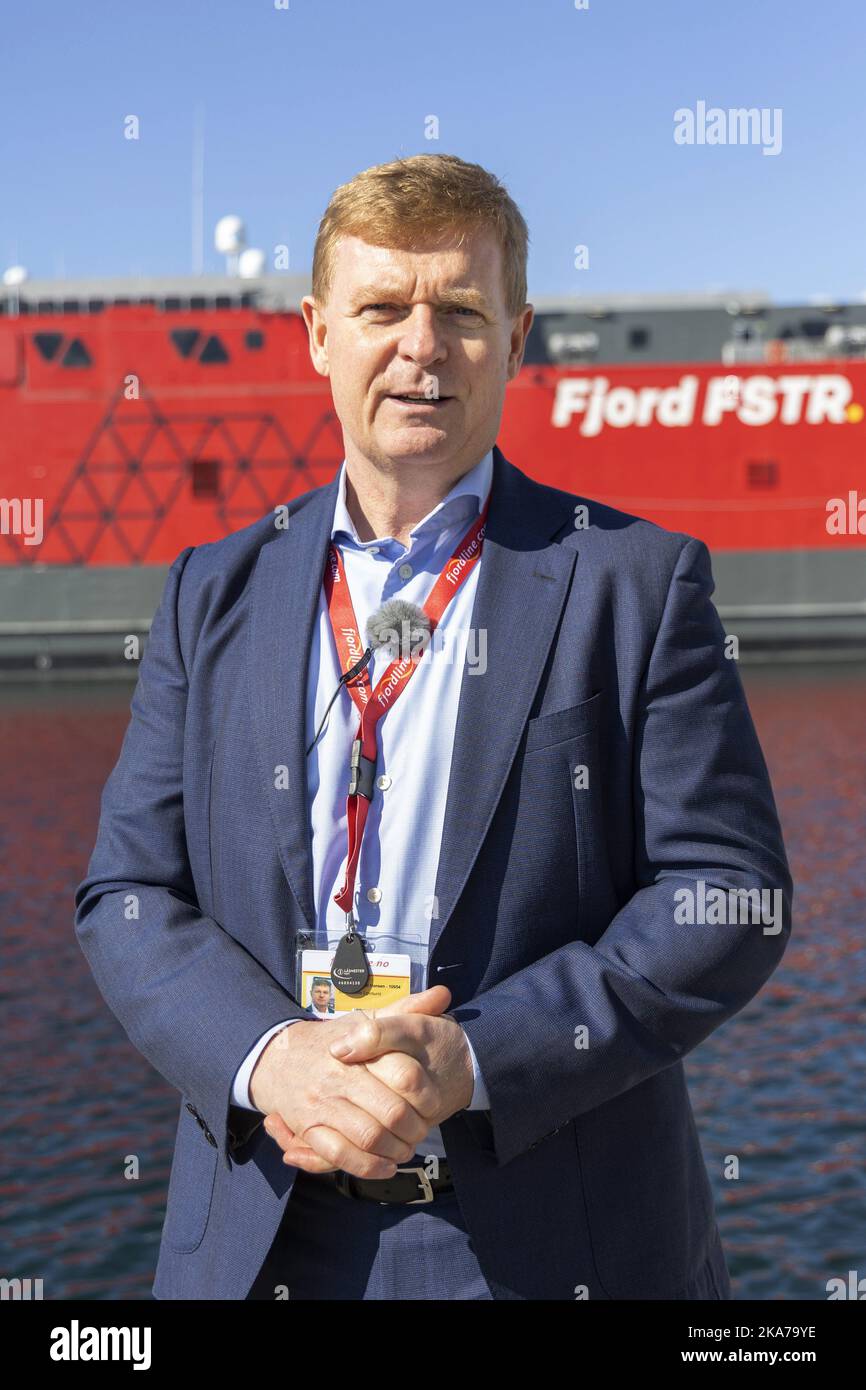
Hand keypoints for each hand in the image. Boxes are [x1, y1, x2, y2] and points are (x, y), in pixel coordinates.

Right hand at [252, 986, 452, 1178]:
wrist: (278, 1059)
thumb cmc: (334, 1041)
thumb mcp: (366, 1018)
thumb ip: (405, 1009)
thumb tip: (442, 994)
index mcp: (359, 1048)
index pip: (404, 1074)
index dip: (426, 1095)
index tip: (435, 1103)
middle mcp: (341, 1076)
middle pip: (391, 1112)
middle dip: (414, 1129)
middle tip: (422, 1131)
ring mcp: (323, 1104)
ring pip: (368, 1137)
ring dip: (395, 1150)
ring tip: (406, 1149)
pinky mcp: (308, 1128)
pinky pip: (339, 1155)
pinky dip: (367, 1166)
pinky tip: (384, 1166)